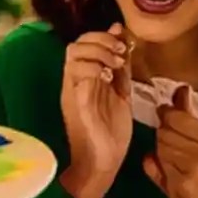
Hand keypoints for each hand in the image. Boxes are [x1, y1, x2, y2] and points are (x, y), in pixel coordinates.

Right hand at [59, 23, 133, 197]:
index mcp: (84, 78)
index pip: (83, 42)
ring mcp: (73, 92)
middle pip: (75, 44)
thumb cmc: (110, 130)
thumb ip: (120, 66)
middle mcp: (74, 82)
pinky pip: (77, 76)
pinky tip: (108, 79)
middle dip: (100, 41)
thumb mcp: (120, 91)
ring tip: (115, 65)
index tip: (123, 43)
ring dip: (98, 53)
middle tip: (120, 53)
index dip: (102, 35)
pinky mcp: (76, 103)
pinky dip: (94, 70)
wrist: (103, 162)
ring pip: (73, 55)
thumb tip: (121, 35)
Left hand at [143, 85, 197, 197]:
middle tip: (174, 151)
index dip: (168, 117)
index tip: (169, 121)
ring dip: (161, 154)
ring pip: (160, 145)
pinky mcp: (182, 182)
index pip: (179, 114)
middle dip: (163, 137)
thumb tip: (180, 90)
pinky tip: (171, 177)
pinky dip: (158, 168)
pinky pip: (157, 164)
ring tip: (175, 165)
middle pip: (166, 129)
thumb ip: (191, 121)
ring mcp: (195, 165)